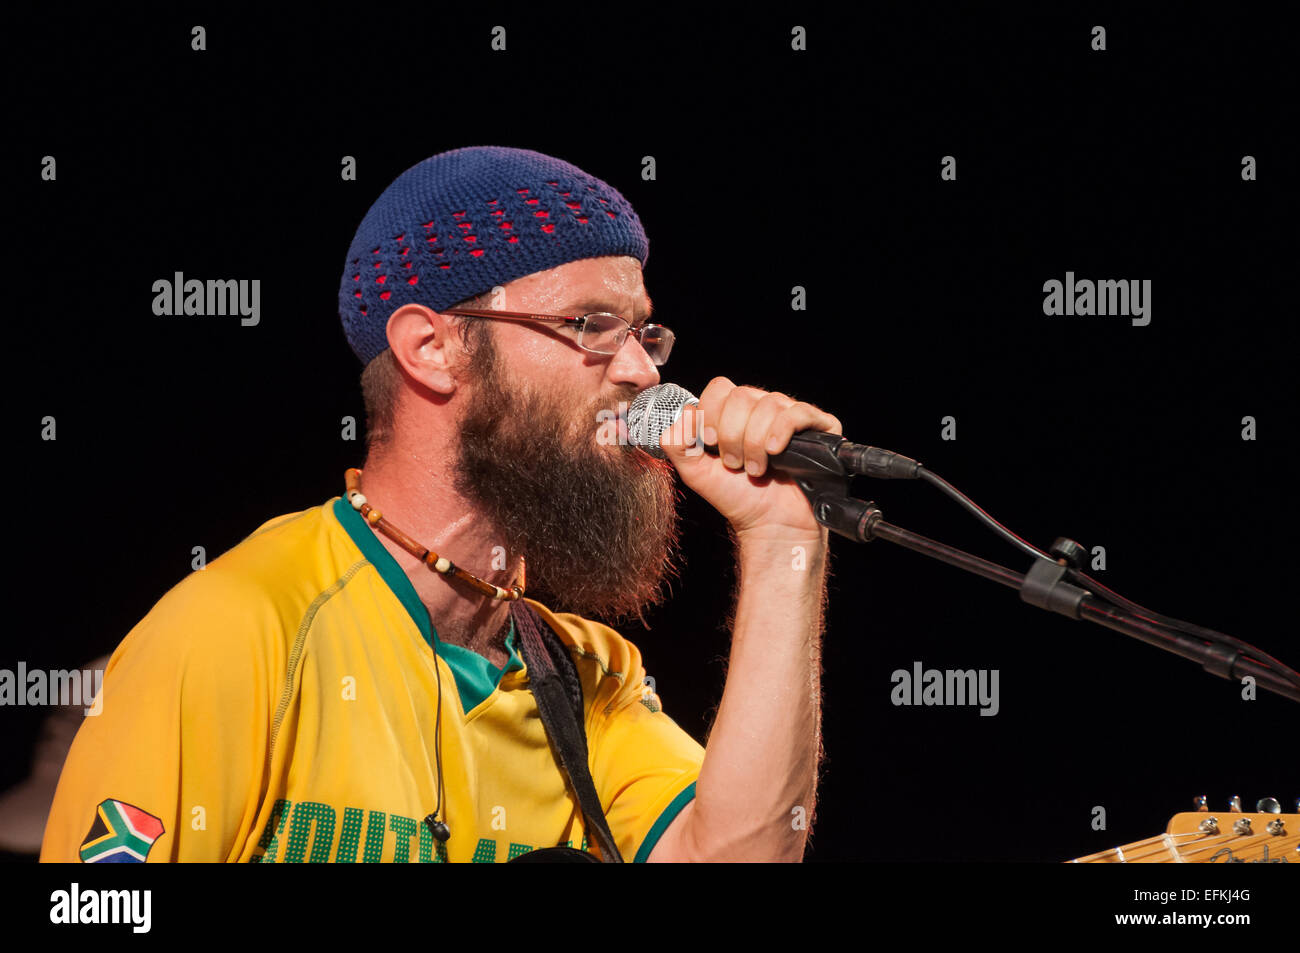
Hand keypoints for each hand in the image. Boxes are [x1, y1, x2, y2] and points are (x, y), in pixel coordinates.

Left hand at [657, 377, 841, 541]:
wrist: (769, 525)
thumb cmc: (737, 497)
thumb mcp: (696, 472)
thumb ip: (677, 444)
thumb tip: (681, 416)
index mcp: (735, 412)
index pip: (720, 388)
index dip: (712, 414)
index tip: (711, 444)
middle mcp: (763, 408)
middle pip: (743, 395)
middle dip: (732, 434)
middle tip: (735, 463)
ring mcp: (791, 416)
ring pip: (769, 404)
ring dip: (754, 442)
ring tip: (755, 469)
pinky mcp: (818, 427)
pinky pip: (798, 412)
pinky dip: (782, 431)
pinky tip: (774, 451)